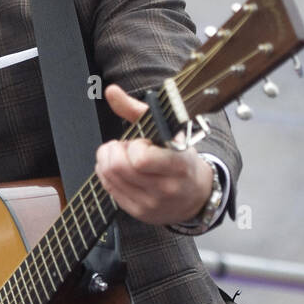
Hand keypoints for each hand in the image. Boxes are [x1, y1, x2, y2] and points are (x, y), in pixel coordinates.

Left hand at [95, 84, 213, 225]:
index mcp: (178, 165)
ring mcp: (151, 203)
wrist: (196, 194)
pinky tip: (120, 168)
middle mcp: (166, 188)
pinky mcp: (139, 212)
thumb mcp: (166, 130)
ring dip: (108, 160)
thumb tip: (110, 91)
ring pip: (109, 177)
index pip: (141, 158)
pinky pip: (109, 189)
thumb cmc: (180, 157)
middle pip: (118, 167)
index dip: (134, 146)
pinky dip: (107, 174)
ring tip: (123, 156)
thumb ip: (135, 109)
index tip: (141, 142)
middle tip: (126, 146)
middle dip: (114, 150)